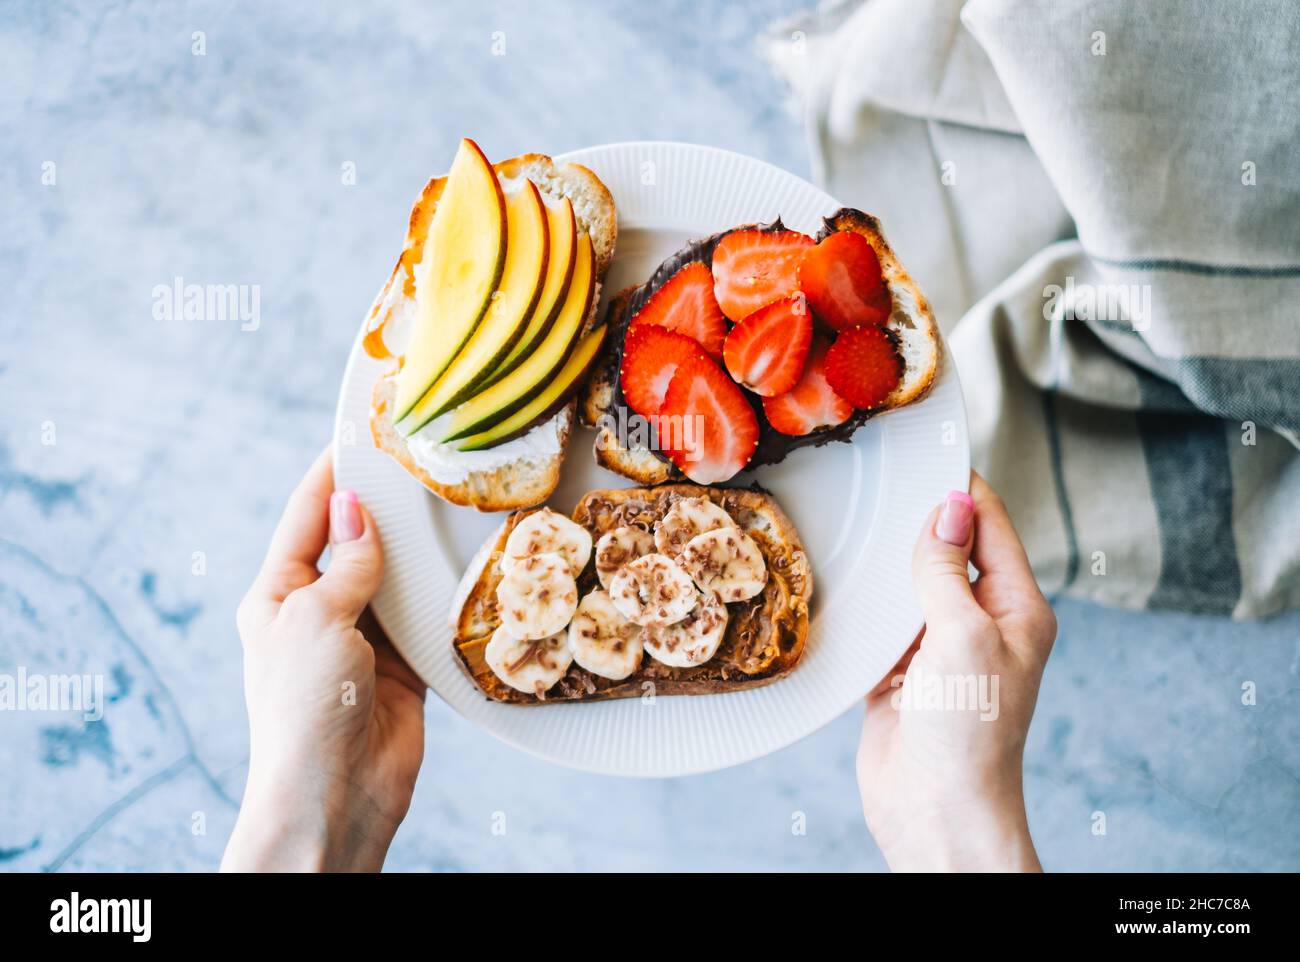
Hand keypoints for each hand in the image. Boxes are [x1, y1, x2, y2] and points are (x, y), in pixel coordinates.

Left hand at [222, 447, 425, 871]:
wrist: (336, 798)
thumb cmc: (305, 710)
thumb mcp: (315, 621)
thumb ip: (345, 565)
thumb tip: (352, 507)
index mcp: (278, 594)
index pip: (307, 517)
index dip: (332, 474)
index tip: (360, 433)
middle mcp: (317, 610)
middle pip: (353, 542)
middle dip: (382, 506)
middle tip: (420, 462)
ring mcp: (359, 639)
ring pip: (391, 577)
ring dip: (414, 549)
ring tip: (448, 503)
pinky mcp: (399, 667)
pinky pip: (421, 617)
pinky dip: (438, 594)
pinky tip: (463, 565)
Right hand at [857, 471, 1055, 871]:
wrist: (936, 814)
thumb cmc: (968, 733)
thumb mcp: (962, 637)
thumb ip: (948, 570)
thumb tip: (951, 505)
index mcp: (1015, 608)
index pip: (990, 525)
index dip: (959, 487)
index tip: (923, 449)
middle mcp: (981, 623)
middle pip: (947, 551)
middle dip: (915, 520)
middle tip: (873, 482)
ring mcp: (940, 650)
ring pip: (910, 586)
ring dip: (886, 564)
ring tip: (851, 525)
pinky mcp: (901, 675)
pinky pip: (881, 625)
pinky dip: (863, 607)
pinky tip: (839, 586)